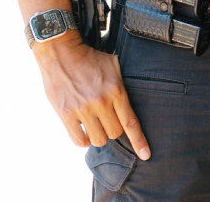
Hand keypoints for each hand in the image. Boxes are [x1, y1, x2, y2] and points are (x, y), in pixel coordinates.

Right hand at [33, 31, 149, 159]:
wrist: (63, 54)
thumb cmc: (91, 59)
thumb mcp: (115, 66)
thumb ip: (122, 87)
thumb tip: (129, 103)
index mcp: (116, 91)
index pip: (130, 122)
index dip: (139, 141)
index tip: (145, 155)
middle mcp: (101, 103)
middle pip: (115, 133)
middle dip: (115, 129)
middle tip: (109, 119)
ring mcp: (83, 110)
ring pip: (98, 139)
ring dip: (100, 135)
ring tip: (96, 123)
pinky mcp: (66, 115)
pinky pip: (79, 141)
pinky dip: (84, 140)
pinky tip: (85, 131)